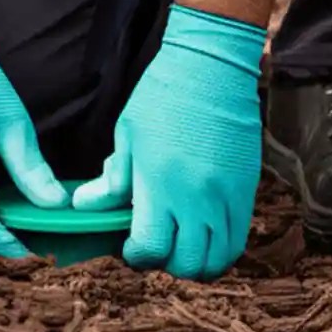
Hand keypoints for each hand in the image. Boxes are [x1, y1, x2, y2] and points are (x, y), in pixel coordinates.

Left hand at [73, 5, 265, 279]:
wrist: (212, 67)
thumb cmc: (161, 97)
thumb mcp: (126, 135)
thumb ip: (111, 179)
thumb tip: (84, 207)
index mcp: (161, 184)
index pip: (151, 249)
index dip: (136, 256)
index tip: (129, 244)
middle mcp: (198, 198)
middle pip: (188, 264)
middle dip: (166, 263)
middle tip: (155, 244)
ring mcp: (228, 197)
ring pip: (220, 259)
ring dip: (198, 261)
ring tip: (180, 241)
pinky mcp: (247, 189)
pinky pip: (240, 237)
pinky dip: (221, 246)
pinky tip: (202, 230)